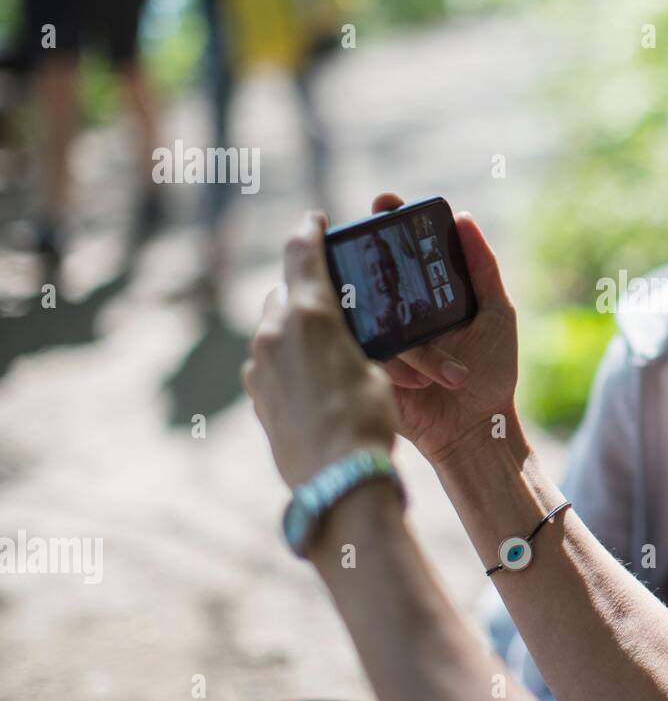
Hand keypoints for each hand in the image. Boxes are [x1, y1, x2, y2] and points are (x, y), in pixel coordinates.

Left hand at [242, 212, 397, 486]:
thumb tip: (330, 335)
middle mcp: (273, 335)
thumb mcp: (376, 369)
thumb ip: (349, 340)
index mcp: (308, 316)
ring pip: (274, 329)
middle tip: (331, 291)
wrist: (339, 482)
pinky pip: (271, 362)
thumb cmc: (368, 421)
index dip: (310, 230)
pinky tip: (315, 376)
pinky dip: (289, 358)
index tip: (315, 218)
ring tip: (328, 340)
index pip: (302, 254)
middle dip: (304, 287)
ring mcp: (259, 369)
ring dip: (295, 326)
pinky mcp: (257, 398)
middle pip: (285, 294)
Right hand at [368, 193, 521, 463]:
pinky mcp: (367, 368)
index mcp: (423, 293)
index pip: (399, 247)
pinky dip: (397, 363)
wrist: (478, 428)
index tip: (386, 201)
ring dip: (398, 327)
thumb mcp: (497, 314)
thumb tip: (465, 219)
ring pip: (363, 310)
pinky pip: (364, 352)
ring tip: (438, 361)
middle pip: (367, 269)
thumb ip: (482, 269)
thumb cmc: (491, 372)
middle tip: (369, 235)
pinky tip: (421, 378)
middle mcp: (394, 310)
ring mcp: (377, 338)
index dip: (388, 220)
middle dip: (364, 251)